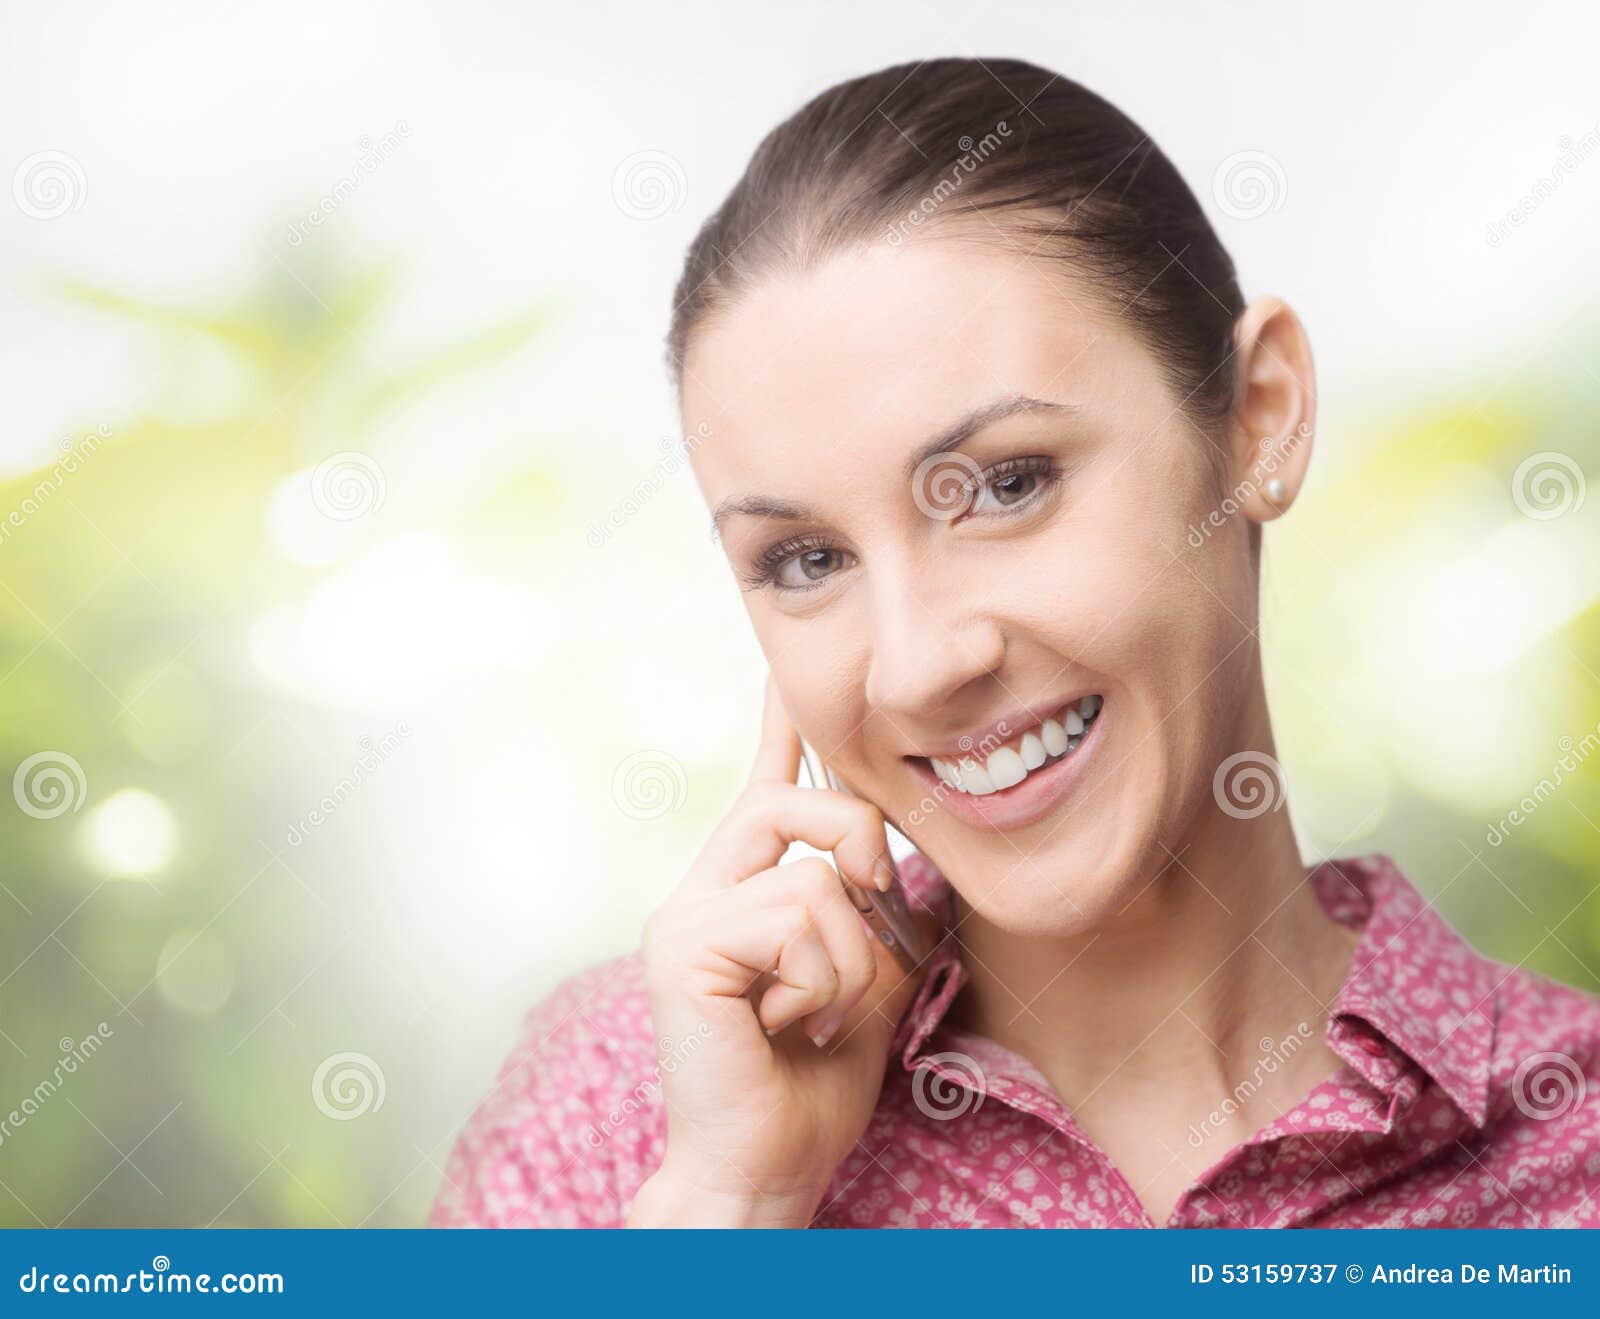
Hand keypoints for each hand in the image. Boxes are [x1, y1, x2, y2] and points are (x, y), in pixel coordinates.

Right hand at [628, 674, 935, 1226]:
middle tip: (879, 903)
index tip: (785, 675)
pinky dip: (823, 984)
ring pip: (815, 880)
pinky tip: (789, 1027)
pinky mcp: (685, 948)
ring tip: (816, 1019)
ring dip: (850, 963)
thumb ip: (878, 923)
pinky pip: (797, 922)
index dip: (780, 731)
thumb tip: (905, 870)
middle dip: (859, 841)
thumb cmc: (810, 1087)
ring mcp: (685, 916)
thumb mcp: (868, 988)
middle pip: (794, 802)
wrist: (763, 1170)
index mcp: (739, 894)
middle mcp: (702, 892)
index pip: (765, 791)